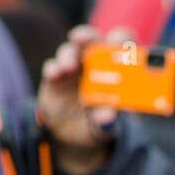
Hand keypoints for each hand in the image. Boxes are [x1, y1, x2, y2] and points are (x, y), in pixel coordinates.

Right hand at [38, 24, 131, 174]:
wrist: (73, 138)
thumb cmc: (98, 125)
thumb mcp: (105, 128)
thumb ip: (107, 122)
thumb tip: (108, 117)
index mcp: (115, 69)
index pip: (121, 45)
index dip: (120, 39)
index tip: (116, 43)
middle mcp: (94, 63)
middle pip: (92, 40)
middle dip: (86, 36)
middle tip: (80, 39)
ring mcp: (73, 68)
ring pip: (70, 51)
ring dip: (68, 55)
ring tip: (68, 67)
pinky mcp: (55, 77)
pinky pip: (52, 67)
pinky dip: (53, 69)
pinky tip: (55, 75)